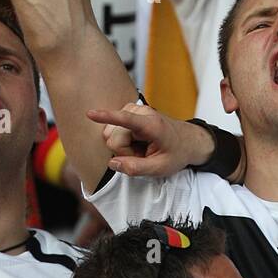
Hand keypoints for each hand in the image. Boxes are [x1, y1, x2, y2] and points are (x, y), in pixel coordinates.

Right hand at [87, 102, 211, 177]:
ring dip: (123, 147)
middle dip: (124, 152)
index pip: (125, 120)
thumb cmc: (175, 153)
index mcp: (151, 125)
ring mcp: (134, 110)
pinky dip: (123, 140)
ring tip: (141, 148)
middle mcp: (141, 112)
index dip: (106, 117)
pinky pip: (113, 129)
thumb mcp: (160, 168)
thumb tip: (112, 163)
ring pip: (111, 134)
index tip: (90, 114)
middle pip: (114, 138)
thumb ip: (136, 168)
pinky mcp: (129, 111)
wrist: (187, 140)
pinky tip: (137, 141)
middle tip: (143, 155)